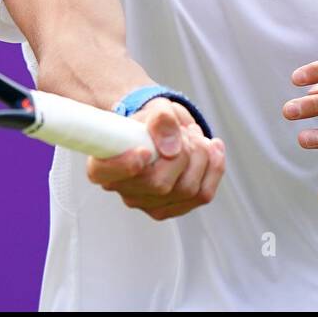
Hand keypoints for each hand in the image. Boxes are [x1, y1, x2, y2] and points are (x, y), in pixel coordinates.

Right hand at [86, 97, 226, 220]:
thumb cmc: (150, 121)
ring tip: (195, 137)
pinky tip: (213, 150)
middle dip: (183, 152)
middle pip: (159, 184)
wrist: (160, 132)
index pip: (104, 172)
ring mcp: (148, 203)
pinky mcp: (173, 207)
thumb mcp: (155, 109)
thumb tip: (171, 147)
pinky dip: (213, 169)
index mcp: (104, 163)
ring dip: (201, 157)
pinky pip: (202, 195)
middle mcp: (123, 188)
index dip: (124, 165)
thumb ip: (161, 119)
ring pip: (187, 189)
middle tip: (185, 132)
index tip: (144, 150)